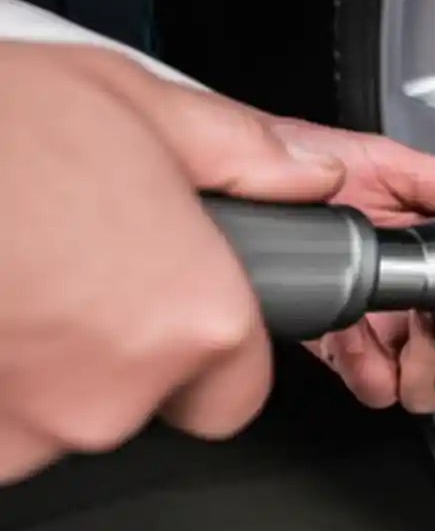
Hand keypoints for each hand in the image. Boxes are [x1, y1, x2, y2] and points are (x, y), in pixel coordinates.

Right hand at [0, 43, 290, 482]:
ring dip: (51, 358)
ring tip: (25, 274)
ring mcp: (26, 426)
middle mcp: (116, 391)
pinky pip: (2, 419)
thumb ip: (244, 154)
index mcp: (192, 319)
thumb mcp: (140, 104)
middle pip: (149, 399)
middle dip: (125, 342)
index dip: (213, 347)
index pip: (239, 389)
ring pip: (65, 412)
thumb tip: (308, 174)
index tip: (182, 309)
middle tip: (86, 268)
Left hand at [268, 119, 434, 412]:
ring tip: (409, 339)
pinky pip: (372, 385)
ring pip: (426, 387)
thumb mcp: (386, 162)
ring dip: (423, 372)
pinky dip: (373, 374)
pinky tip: (363, 346)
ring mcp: (383, 328)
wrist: (250, 187)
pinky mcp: (341, 348)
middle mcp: (419, 300)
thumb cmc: (315, 170)